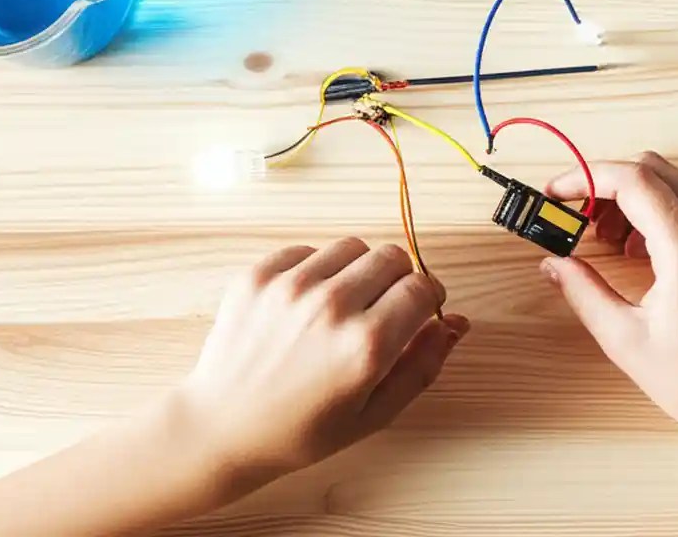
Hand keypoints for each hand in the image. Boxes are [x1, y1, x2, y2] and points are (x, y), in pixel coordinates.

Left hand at [175, 238, 468, 499]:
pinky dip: (317, 270)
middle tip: (383, 309)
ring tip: (343, 306)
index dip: (430, 296)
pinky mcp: (258, 275)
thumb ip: (423, 365)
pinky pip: (308, 250)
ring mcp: (290, 286)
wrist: (221, 428)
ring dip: (359, 270)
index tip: (422, 308)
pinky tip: (307, 306)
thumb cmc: (301, 431)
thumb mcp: (374, 413)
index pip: (422, 287)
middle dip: (399, 279)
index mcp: (366, 345)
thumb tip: (456, 323)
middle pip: (392, 256)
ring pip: (353, 247)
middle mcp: (331, 306)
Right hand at [541, 152, 677, 442]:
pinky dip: (657, 211)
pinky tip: (637, 251)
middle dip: (606, 183)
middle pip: (653, 170)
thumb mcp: (625, 339)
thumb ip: (583, 290)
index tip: (556, 193)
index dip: (586, 178)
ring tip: (604, 240)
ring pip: (673, 184)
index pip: (632, 180)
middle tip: (575, 215)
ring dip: (632, 197)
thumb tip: (553, 262)